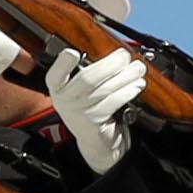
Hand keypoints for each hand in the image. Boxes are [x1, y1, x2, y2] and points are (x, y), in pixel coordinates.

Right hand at [48, 44, 146, 171]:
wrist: (98, 140)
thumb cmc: (93, 107)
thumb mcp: (82, 90)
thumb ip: (92, 71)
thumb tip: (116, 52)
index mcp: (58, 88)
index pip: (54, 75)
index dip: (62, 64)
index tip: (72, 53)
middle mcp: (64, 101)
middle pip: (87, 79)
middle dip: (110, 64)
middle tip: (125, 56)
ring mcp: (79, 113)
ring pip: (105, 89)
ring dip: (126, 76)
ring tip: (138, 68)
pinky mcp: (95, 123)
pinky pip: (114, 101)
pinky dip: (129, 90)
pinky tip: (136, 85)